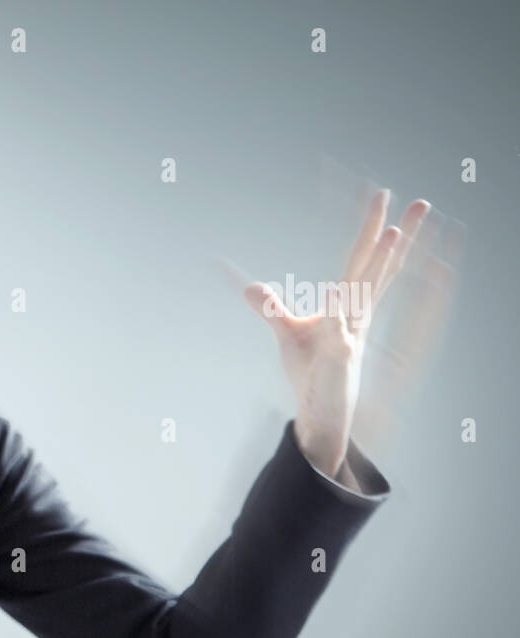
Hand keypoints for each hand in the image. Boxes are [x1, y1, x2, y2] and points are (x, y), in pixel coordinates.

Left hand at [242, 189, 431, 477]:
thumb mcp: (287, 333)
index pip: (363, 259)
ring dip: (380, 262)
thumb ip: (270, 307)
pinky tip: (340, 290)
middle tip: (422, 201)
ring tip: (394, 232)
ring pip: (367, 290)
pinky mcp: (339, 355)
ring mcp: (352, 332)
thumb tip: (248, 286)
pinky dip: (340, 309)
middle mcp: (358, 313)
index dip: (374, 228)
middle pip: (378, 266)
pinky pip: (341, 329)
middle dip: (396, 234)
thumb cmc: (313, 371)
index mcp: (350, 304)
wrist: (321, 410)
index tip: (384, 194)